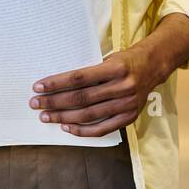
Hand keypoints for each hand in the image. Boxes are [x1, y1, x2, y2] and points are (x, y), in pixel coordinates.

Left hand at [28, 43, 169, 136]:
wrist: (153, 67)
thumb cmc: (125, 61)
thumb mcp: (109, 59)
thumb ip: (89, 72)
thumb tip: (57, 85)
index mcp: (115, 68)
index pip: (79, 78)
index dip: (57, 83)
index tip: (38, 87)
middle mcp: (122, 86)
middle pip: (81, 98)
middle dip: (54, 102)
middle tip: (36, 103)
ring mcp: (126, 104)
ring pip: (88, 115)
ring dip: (63, 116)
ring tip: (46, 116)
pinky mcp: (129, 117)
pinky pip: (102, 128)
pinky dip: (82, 130)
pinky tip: (66, 126)